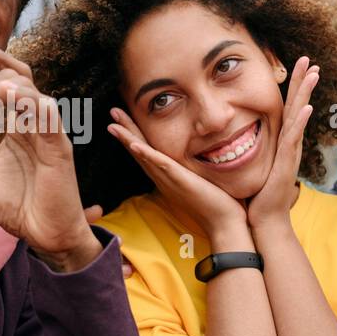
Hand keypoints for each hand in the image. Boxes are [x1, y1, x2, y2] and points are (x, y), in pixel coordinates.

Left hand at [0, 43, 100, 271]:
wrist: (45, 234)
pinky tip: (7, 97)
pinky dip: (27, 100)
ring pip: (28, 90)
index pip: (5, 83)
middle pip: (18, 76)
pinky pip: (47, 112)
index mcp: (18, 125)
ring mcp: (48, 131)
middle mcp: (34, 121)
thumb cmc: (19, 205)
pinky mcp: (58, 145)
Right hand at [107, 105, 247, 241]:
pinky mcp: (179, 180)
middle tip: (112, 112)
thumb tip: (196, 155)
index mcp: (166, 176)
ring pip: (143, 155)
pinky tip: (134, 144)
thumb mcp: (199, 179)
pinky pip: (159, 165)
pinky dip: (146, 154)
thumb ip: (192, 167)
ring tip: (114, 124)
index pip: (145, 152)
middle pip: (138, 150)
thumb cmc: (215, 203)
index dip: (132, 135)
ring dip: (128, 138)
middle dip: (125, 131)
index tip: (123, 119)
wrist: (223, 223)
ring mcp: (168, 179)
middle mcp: (162, 178)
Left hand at [244, 56, 317, 234]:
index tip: (295, 66)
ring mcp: (290, 153)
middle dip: (302, 82)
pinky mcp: (286, 164)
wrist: (263, 219)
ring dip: (305, 94)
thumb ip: (250, 149)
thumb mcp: (252, 164)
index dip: (291, 87)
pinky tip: (306, 108)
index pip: (286, 108)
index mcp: (280, 142)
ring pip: (298, 117)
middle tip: (308, 59)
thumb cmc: (256, 195)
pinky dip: (300, 123)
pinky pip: (293, 139)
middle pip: (296, 106)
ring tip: (313, 73)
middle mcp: (288, 144)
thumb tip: (236, 139)